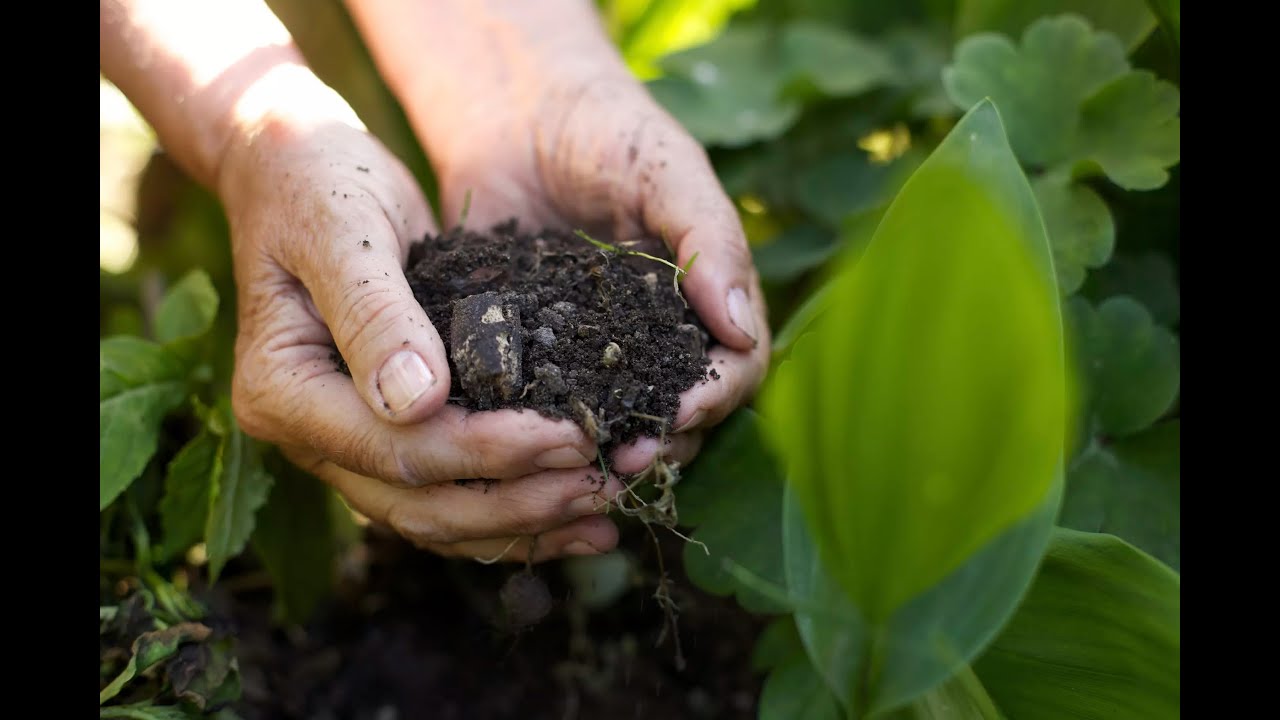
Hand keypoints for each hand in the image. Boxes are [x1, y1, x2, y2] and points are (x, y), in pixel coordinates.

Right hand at [217, 107, 626, 561]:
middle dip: (518, 502)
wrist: (297, 168)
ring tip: (606, 512)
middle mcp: (307, 435)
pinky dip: (512, 509)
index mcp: (281, 391)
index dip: (486, 452)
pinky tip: (578, 516)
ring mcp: (344, 444)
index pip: (393, 449)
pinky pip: (449, 493)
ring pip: (437, 516)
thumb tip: (417, 402)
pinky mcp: (386, 435)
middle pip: (418, 503)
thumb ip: (375, 313)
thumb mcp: (345, 229)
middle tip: (603, 485)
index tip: (570, 436)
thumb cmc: (318, 183)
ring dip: (524, 522)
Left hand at [426, 69, 771, 467]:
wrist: (517, 115)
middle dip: (660, 441)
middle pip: (682, 413)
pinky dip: (541, 427)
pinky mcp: (535, 354)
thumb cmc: (609, 130)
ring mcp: (597, 353)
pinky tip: (520, 441)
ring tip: (578, 466)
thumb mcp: (668, 172)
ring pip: (617, 422)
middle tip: (623, 459)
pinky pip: (546, 401)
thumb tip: (740, 330)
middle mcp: (658, 339)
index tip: (679, 411)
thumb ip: (709, 241)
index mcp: (706, 302)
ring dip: (605, 450)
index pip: (735, 369)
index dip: (715, 398)